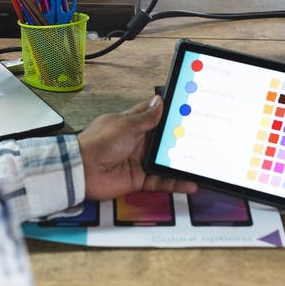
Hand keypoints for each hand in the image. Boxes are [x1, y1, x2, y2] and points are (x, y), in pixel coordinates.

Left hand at [77, 95, 196, 201]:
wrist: (84, 170)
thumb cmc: (100, 142)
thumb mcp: (126, 125)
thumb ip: (146, 117)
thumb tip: (159, 101)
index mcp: (131, 124)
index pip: (152, 115)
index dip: (166, 111)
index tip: (184, 108)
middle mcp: (137, 142)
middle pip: (162, 139)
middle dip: (178, 138)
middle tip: (200, 135)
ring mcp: (139, 161)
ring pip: (164, 161)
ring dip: (179, 161)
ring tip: (200, 161)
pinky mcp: (139, 179)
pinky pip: (160, 181)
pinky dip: (175, 183)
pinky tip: (190, 183)